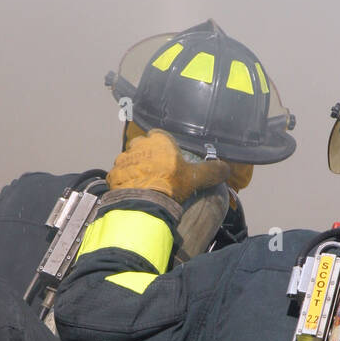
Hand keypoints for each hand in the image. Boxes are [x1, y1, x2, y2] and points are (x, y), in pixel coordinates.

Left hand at [107, 130, 229, 202]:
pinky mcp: (113, 175)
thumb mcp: (195, 178)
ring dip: (134, 169)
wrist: (144, 204)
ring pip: (129, 161)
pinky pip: (118, 176)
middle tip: (156, 174)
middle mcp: (138, 145)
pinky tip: (132, 192)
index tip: (168, 160)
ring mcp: (123, 159)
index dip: (164, 147)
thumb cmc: (170, 186)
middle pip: (143, 147)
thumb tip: (226, 168)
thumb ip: (211, 171)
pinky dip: (124, 182)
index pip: (160, 136)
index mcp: (158, 140)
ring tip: (144, 185)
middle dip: (147, 157)